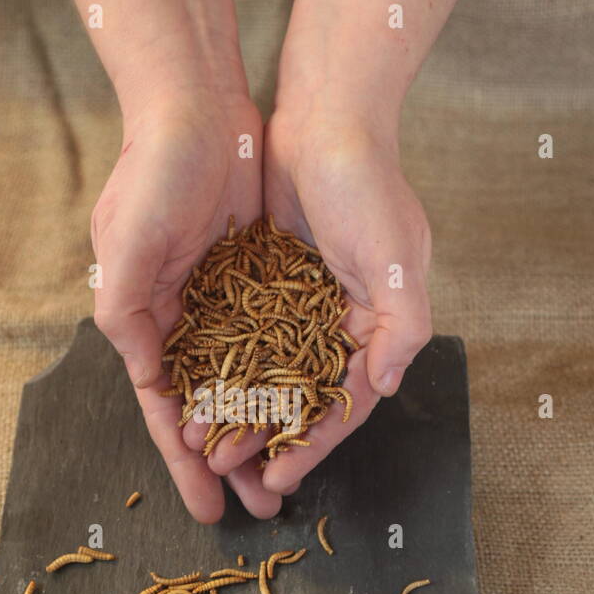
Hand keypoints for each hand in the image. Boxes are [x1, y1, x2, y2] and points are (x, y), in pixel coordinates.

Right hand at [91, 87, 290, 522]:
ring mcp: (226, 302)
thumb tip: (147, 382)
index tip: (206, 511)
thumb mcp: (124, 246)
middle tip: (262, 507)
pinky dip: (293, 376)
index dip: (187, 464)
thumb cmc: (153, 173)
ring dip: (268, 428)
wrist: (199, 105)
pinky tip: (313, 409)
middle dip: (234, 459)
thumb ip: (126, 315)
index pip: (168, 411)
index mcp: (145, 324)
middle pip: (213, 409)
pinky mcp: (261, 279)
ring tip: (289, 473)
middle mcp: (185, 321)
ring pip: (252, 383)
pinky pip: (282, 340)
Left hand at [194, 107, 431, 491]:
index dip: (312, 442)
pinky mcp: (263, 280)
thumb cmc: (368, 184)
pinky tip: (191, 390)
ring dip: (237, 408)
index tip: (281, 477)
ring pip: (263, 372)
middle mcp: (337, 321)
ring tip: (204, 443)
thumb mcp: (397, 258)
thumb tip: (385, 387)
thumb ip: (402, 326)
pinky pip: (237, 335)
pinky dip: (218, 364)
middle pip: (298, 396)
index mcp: (376, 325)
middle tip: (231, 473)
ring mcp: (298, 302)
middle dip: (267, 437)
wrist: (324, 117)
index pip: (343, 402)